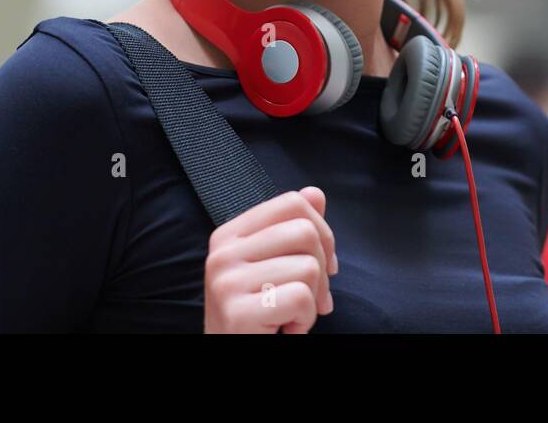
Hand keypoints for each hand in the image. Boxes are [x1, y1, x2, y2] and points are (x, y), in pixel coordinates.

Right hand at [203, 187, 337, 332]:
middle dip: (323, 269)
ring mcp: (227, 282)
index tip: (324, 264)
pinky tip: (286, 329)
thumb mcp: (273, 266)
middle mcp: (223, 253)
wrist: (232, 353)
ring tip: (292, 315)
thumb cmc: (258, 314)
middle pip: (304, 232)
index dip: (322, 232)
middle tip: (312, 297)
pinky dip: (305, 319)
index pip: (292, 203)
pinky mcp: (238, 313)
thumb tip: (315, 194)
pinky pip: (301, 298)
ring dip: (313, 300)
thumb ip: (292, 229)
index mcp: (229, 235)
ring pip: (308, 267)